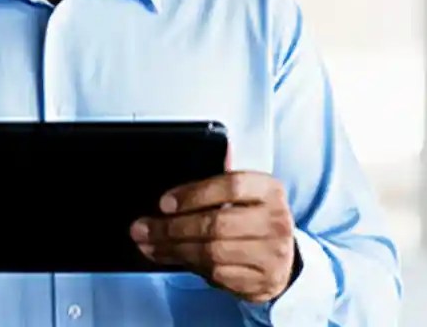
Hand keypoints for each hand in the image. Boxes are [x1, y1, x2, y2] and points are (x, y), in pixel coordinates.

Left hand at [130, 172, 298, 302]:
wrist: (283, 261)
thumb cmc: (256, 220)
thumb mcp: (247, 194)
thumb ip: (224, 178)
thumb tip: (220, 145)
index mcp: (269, 190)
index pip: (231, 186)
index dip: (193, 194)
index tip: (164, 203)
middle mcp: (275, 221)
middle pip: (216, 224)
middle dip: (172, 228)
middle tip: (143, 229)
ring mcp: (270, 254)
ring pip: (213, 252)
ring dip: (173, 250)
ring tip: (150, 245)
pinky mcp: (260, 281)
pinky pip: (217, 274)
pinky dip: (189, 266)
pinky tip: (172, 258)